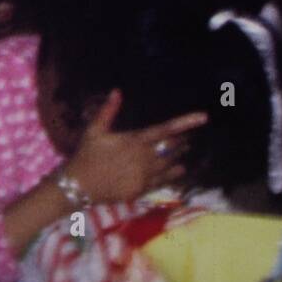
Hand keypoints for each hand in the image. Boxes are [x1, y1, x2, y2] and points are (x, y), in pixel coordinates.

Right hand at [64, 89, 206, 202]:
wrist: (78, 186)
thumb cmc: (86, 156)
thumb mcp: (94, 131)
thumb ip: (108, 111)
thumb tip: (117, 91)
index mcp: (135, 141)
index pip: (165, 130)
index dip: (186, 122)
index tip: (203, 117)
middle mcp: (144, 159)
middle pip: (172, 147)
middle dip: (181, 141)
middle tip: (187, 137)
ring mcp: (144, 176)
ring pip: (170, 164)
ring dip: (178, 156)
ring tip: (184, 150)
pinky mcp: (141, 190)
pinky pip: (163, 181)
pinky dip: (173, 174)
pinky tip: (179, 169)